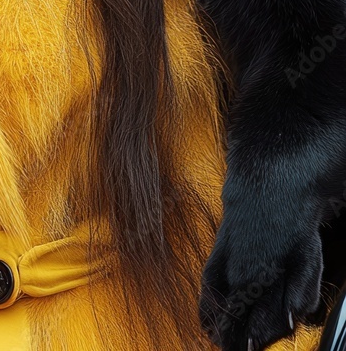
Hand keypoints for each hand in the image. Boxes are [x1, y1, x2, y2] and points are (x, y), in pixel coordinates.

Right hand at [198, 196, 323, 349]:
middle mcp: (236, 269)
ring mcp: (225, 257)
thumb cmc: (292, 218)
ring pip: (215, 297)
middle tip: (230, 349)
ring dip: (216, 320)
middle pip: (231, 312)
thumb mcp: (307, 258)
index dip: (245, 339)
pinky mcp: (220, 244)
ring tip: (215, 336)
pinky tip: (205, 311)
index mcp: (258, 276)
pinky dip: (206, 298)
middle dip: (230, 335)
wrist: (269, 179)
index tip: (245, 350)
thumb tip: (290, 321)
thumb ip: (299, 292)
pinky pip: (208, 278)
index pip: (247, 319)